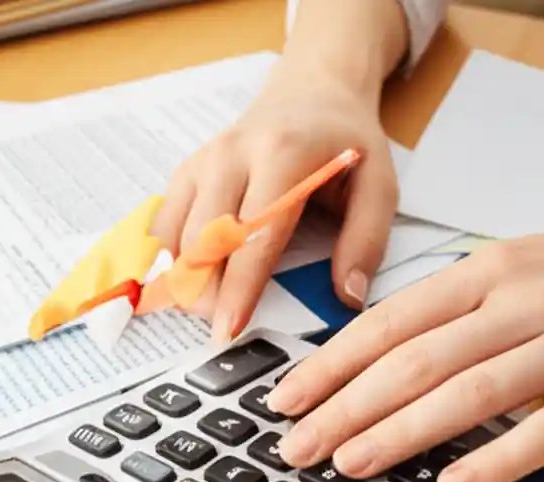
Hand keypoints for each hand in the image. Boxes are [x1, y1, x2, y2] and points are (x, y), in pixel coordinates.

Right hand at [150, 57, 398, 342]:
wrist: (313, 90)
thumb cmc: (346, 141)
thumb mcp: (379, 183)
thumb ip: (366, 240)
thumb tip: (348, 297)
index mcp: (282, 154)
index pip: (253, 234)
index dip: (238, 288)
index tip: (228, 330)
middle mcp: (232, 154)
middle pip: (202, 238)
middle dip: (206, 292)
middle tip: (224, 325)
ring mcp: (203, 160)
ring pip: (175, 235)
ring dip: (185, 279)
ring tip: (211, 304)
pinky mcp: (186, 171)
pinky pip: (164, 225)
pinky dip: (172, 258)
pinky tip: (195, 276)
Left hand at [266, 173, 543, 481]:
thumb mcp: (530, 258)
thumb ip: (463, 302)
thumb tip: (387, 348)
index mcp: (496, 269)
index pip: (392, 320)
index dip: (331, 363)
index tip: (286, 397)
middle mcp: (527, 303)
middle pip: (415, 361)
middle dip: (343, 407)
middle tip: (295, 446)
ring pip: (468, 394)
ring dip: (398, 434)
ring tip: (347, 463)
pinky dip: (494, 460)